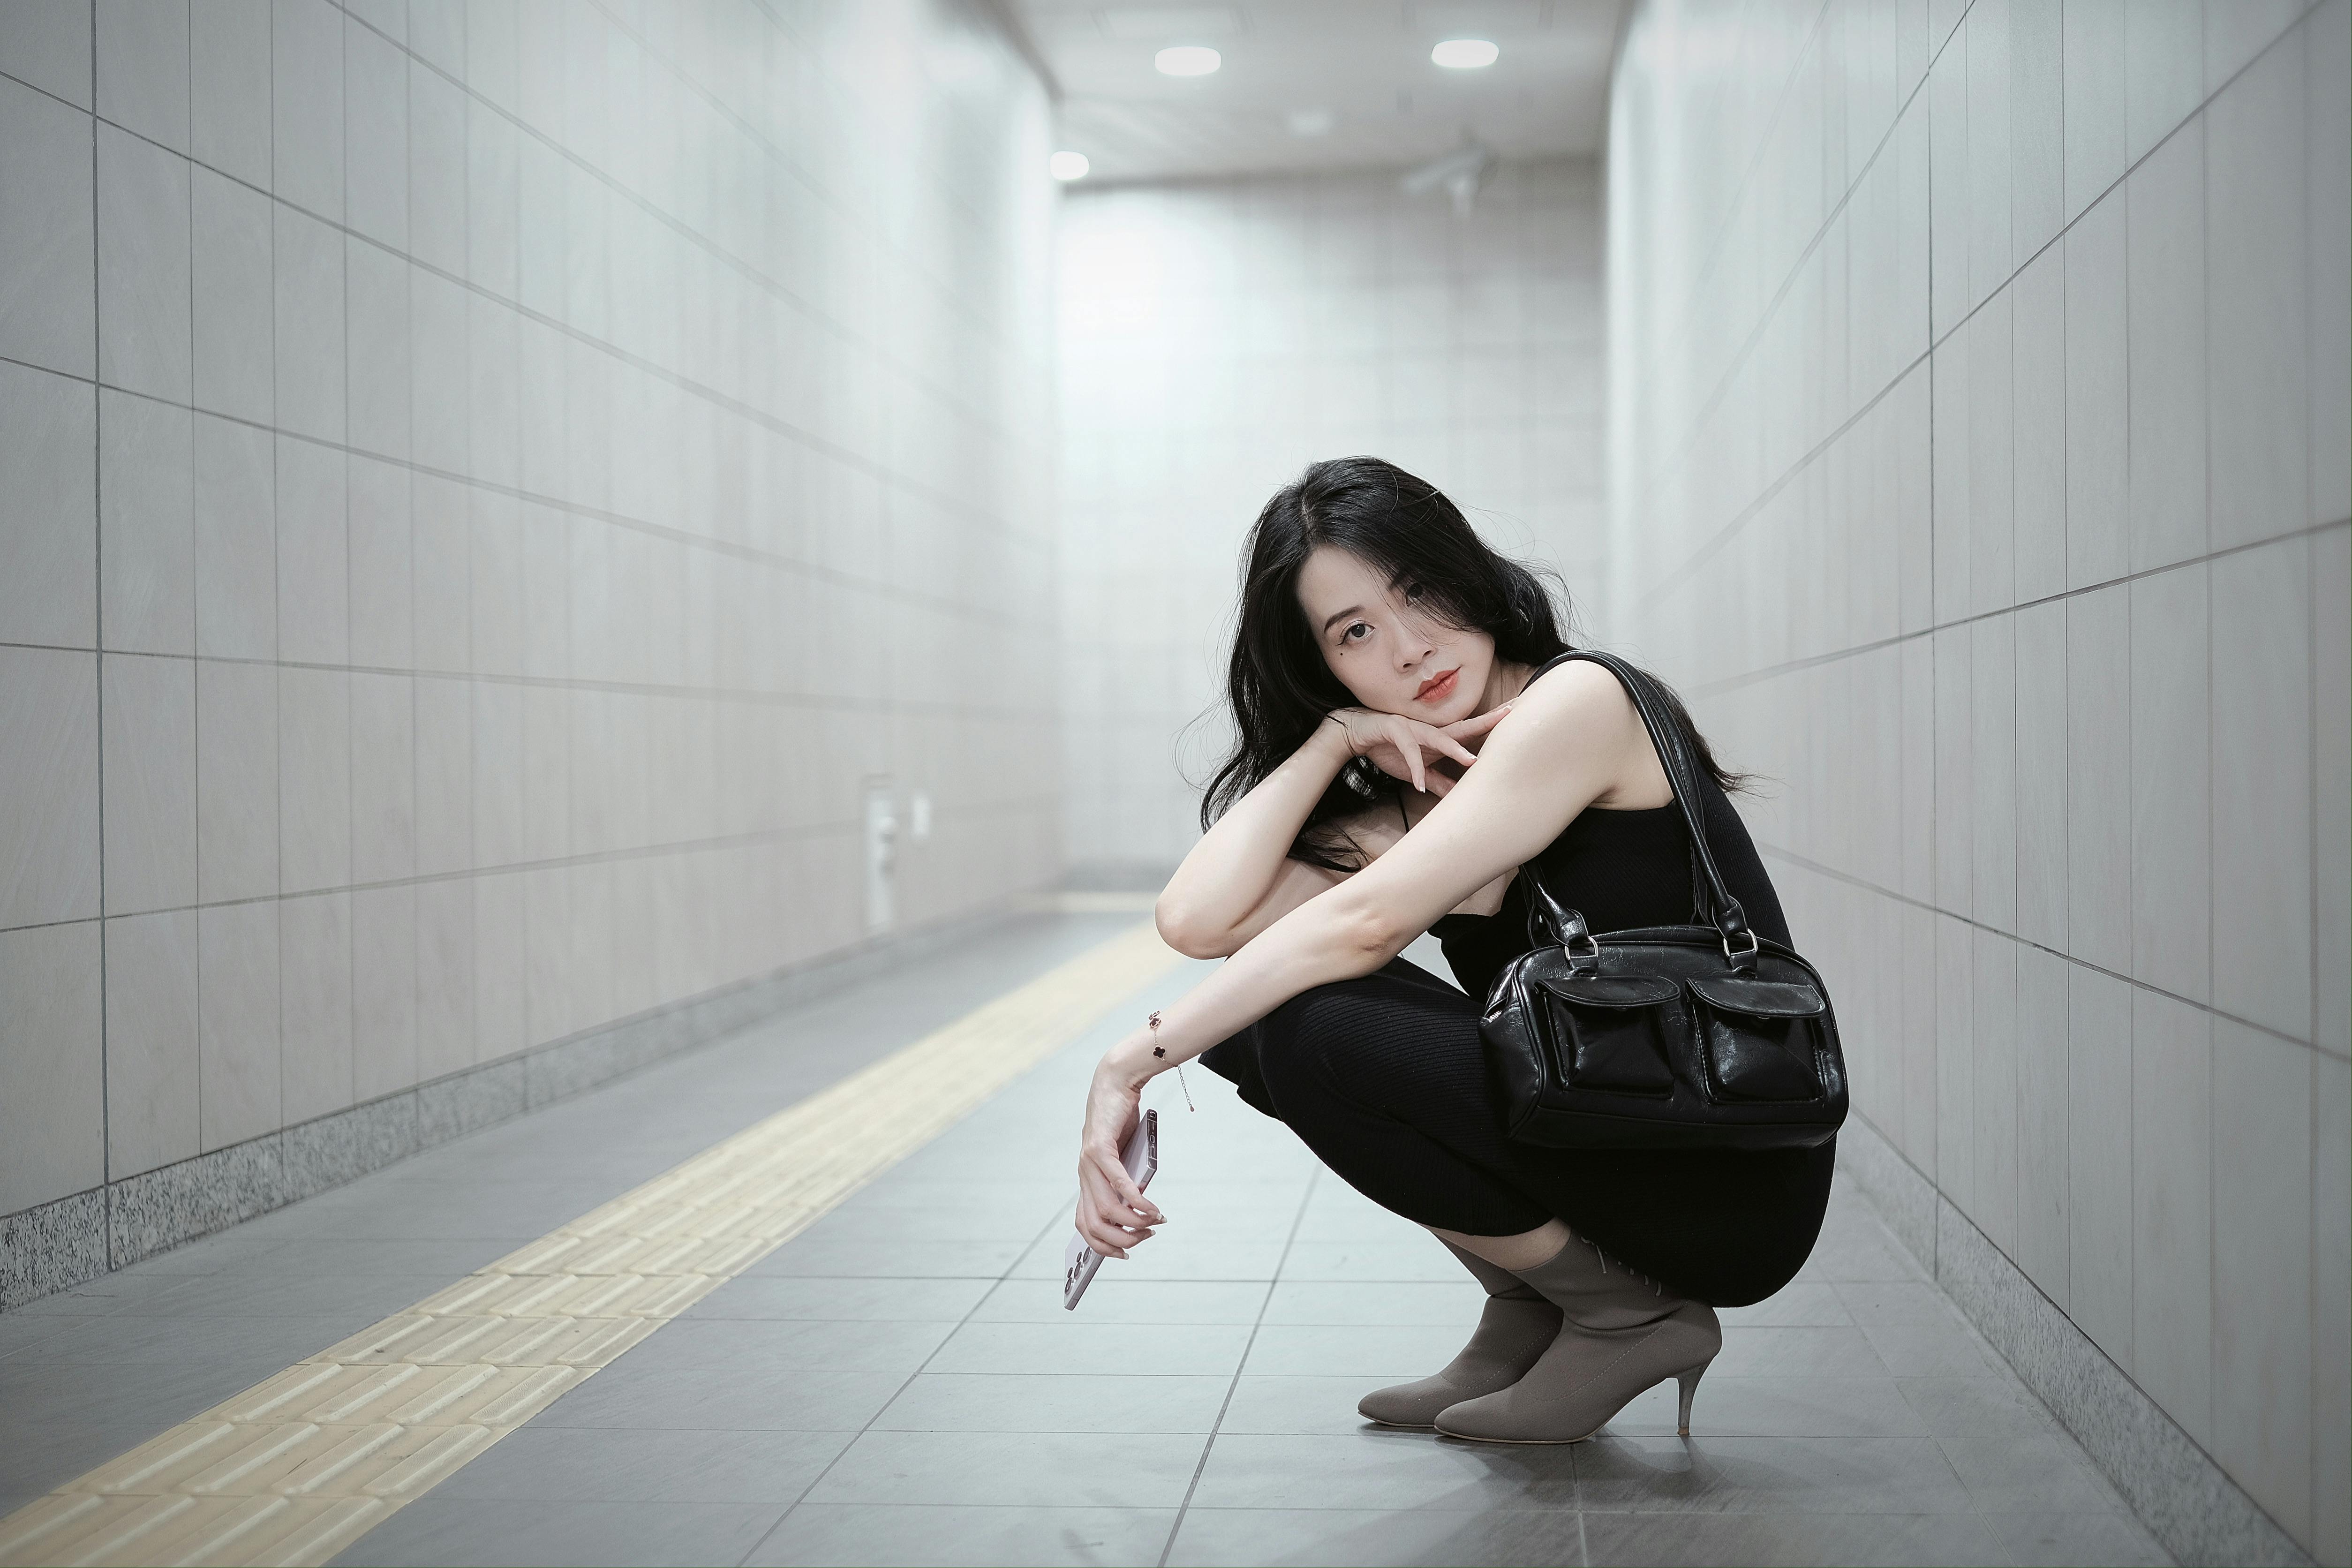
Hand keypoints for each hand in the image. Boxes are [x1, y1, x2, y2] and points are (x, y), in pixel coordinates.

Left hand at [1075, 1059, 1163, 1258]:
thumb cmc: (1122, 1121)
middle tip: (1146, 1237)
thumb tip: (1140, 1207)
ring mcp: (1088, 1162)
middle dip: (1122, 1240)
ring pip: (1106, 1209)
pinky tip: (1150, 1207)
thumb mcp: (1126, 1158)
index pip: (1083, 1224)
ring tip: (1155, 1221)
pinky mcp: (1100, 1148)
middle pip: (1094, 1225)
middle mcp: (1083, 1174)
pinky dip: (1136, 1200)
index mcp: (1087, 1180)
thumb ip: (1128, 1181)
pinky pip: (1117, 1182)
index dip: (1101, 1246)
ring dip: (1134, 1222)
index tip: (1125, 1254)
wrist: (1115, 1082)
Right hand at [1325, 705, 1510, 796]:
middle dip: (1488, 719)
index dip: (1494, 723)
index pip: (1473, 730)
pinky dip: (1413, 769)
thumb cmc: (1389, 748)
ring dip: (1454, 749)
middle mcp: (1432, 730)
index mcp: (1440, 738)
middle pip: (1465, 725)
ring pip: (1439, 737)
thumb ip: (1437, 782)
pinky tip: (1417, 784)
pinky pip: (1408, 752)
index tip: (1517, 714)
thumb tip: (1457, 798)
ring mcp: (1415, 729)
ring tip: (1471, 761)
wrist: (1358, 733)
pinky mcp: (1396, 731)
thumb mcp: (1417, 770)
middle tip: (1512, 712)